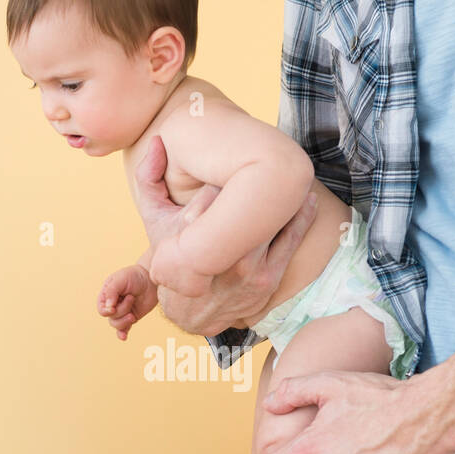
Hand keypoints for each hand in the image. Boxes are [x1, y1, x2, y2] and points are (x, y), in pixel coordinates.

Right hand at [98, 263, 156, 339]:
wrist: (151, 279)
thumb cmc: (134, 275)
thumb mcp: (120, 279)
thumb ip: (112, 291)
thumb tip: (108, 307)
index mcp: (107, 295)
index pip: (101, 309)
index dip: (106, 311)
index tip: (113, 308)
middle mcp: (113, 305)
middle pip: (111, 318)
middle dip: (121, 310)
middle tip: (131, 298)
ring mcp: (123, 312)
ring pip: (117, 325)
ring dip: (125, 321)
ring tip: (133, 314)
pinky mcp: (132, 317)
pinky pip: (125, 329)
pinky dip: (123, 334)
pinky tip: (124, 337)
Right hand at [133, 135, 315, 334]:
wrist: (190, 312)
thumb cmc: (173, 259)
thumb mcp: (155, 222)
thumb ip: (148, 179)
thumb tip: (155, 142)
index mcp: (191, 240)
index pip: (214, 195)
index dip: (224, 179)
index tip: (235, 165)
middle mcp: (221, 257)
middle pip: (247, 208)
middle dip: (258, 185)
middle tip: (271, 161)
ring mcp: (247, 271)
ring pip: (273, 222)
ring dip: (285, 198)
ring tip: (294, 175)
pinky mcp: (267, 281)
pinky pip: (290, 243)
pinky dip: (300, 219)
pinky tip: (305, 200)